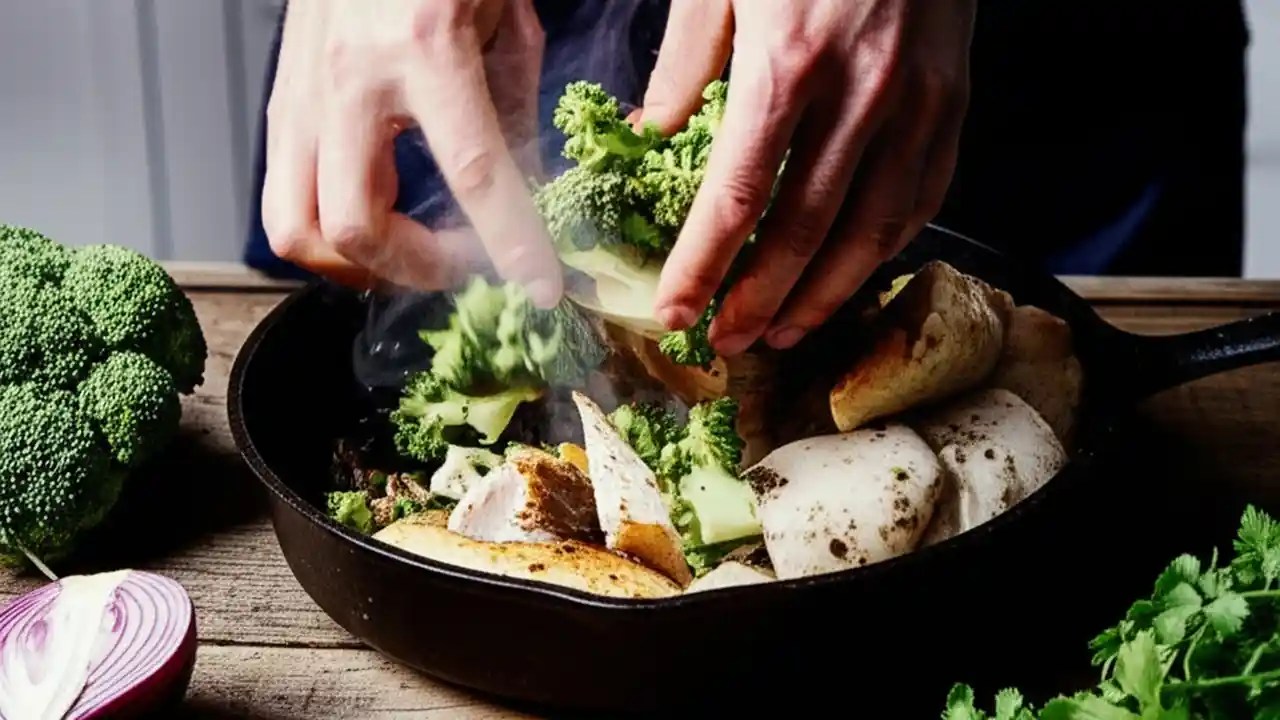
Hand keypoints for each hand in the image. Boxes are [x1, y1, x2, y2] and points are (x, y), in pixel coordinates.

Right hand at [261, 0, 562, 305]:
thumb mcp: (508, 28)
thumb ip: (514, 119)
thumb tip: (525, 204)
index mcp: (426, 49)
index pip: (473, 174)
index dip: (512, 244)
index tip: (542, 289)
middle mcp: (349, 78)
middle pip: (353, 228)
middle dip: (415, 271)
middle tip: (462, 270)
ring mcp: (300, 93)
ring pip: (296, 227)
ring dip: (357, 265)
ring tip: (409, 256)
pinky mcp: (279, 103)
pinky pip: (285, 196)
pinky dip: (331, 230)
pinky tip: (378, 216)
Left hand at [639, 0, 975, 353]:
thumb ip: (686, 59)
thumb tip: (652, 135)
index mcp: (787, 64)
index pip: (736, 198)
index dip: (702, 267)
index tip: (674, 313)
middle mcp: (860, 97)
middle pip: (803, 233)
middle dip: (758, 300)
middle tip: (726, 342)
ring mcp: (917, 105)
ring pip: (871, 232)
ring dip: (823, 295)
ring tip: (783, 332)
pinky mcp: (953, 105)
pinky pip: (922, 199)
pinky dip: (884, 250)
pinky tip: (850, 277)